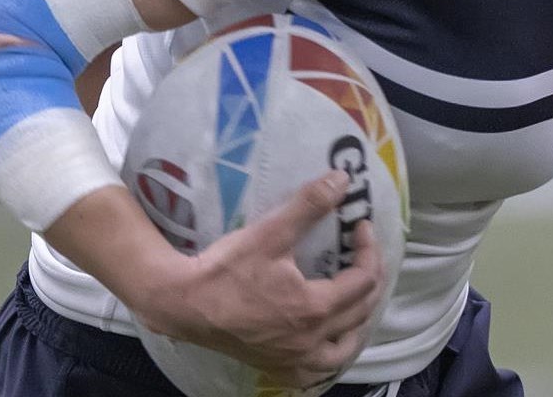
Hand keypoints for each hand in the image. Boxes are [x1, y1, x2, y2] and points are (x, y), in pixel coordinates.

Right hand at [137, 171, 384, 387]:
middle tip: (362, 255)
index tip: (362, 228)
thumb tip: (342, 179)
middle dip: (369, 281)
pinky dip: (326, 358)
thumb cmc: (226, 269)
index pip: (363, 281)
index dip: (369, 250)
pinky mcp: (274, 368)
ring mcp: (293, 360)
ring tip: (354, 303)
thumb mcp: (270, 232)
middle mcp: (310, 341)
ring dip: (356, 326)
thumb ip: (309, 205)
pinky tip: (322, 344)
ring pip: (342, 352)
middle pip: (360, 313)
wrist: (183, 304)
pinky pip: (314, 373)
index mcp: (315, 308)